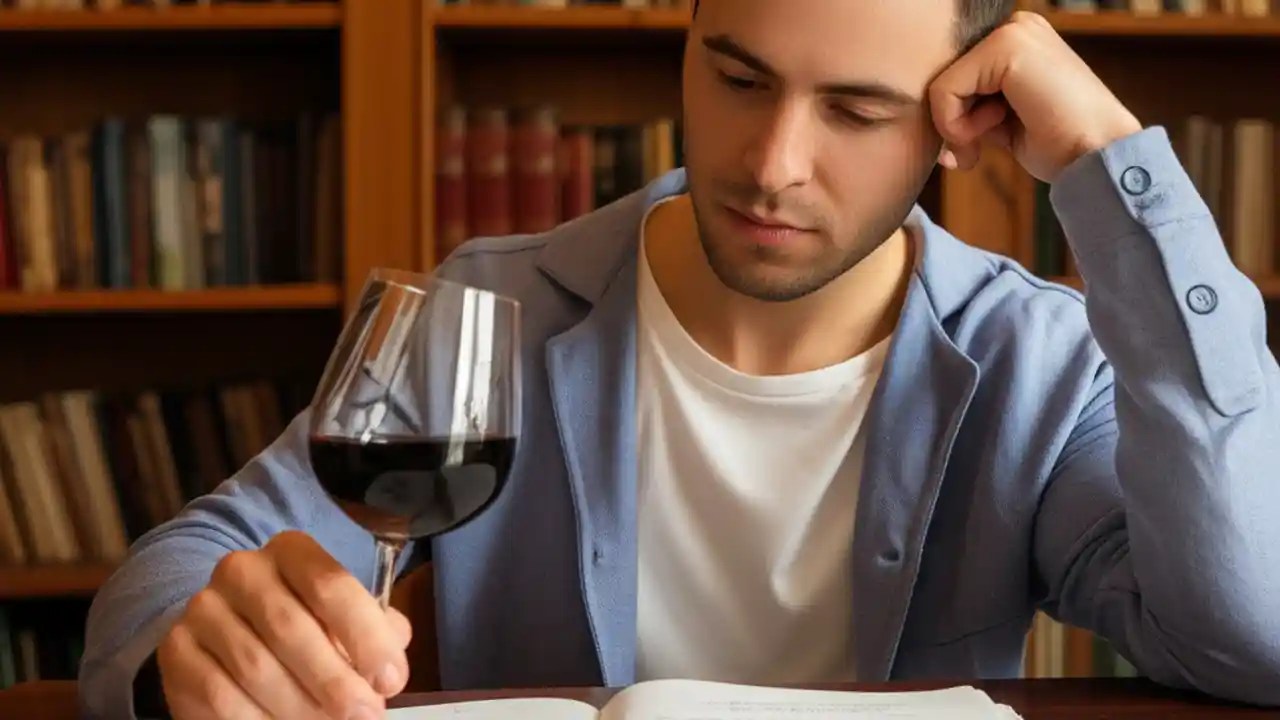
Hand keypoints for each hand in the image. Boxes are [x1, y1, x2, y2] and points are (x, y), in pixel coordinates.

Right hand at [157, 531, 412, 718]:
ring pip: (255, 667)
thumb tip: (390, 665)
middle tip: (366, 715)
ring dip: (300, 708)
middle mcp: (241, 570)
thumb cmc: (306, 623)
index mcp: (292, 551)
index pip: (330, 585)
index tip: (390, 680)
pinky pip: (219, 696)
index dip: (365, 636)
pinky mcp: (177, 651)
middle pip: (290, 628)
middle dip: (334, 682)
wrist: (231, 628)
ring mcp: (203, 609)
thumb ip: (375, 631)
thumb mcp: (345, 617)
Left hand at [929, 11, 1142, 181]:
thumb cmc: (1059, 143)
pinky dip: (958, 125)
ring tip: (991, 139)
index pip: (952, 78)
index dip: (953, 118)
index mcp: (1015, 42)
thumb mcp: (1002, 119)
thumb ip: (971, 109)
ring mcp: (1012, 32)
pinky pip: (945, 91)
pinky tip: (996, 128)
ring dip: (957, 128)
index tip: (971, 148)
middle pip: (944, 80)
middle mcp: (1014, 27)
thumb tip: (935, 135)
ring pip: (941, 86)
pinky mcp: (1006, 47)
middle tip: (974, 152)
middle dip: (951, 124)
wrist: (1098, 154)